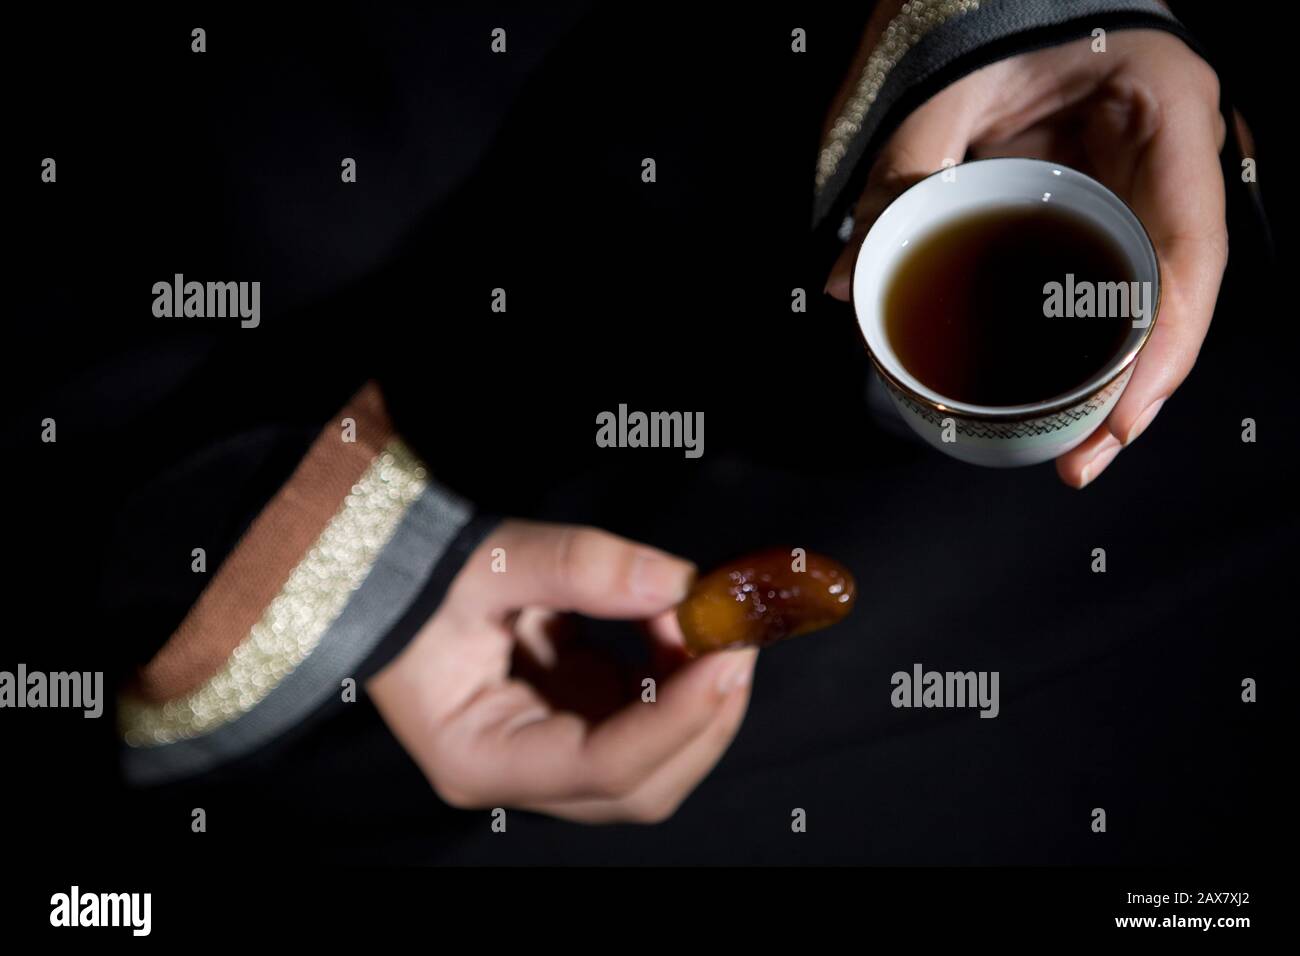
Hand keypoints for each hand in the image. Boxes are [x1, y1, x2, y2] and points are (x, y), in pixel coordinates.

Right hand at [368, 520, 756, 822]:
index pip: (603, 766)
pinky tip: (671, 618)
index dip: (677, 715)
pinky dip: (671, 671)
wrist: (379, 570)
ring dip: (694, 692)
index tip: (729, 652)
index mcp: (480, 756)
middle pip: (640, 786)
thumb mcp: (489, 561)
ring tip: (703, 614)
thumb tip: (675, 583)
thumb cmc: (414, 576)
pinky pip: (640, 713)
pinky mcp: (567, 716)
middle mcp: (518, 770)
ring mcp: (547, 748)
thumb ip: (579, 567)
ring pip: (651, 757)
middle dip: (704, 717)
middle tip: (740, 639)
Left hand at [825, 29, 1227, 486]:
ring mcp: (1138, 186)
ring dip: (1109, 380)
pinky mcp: (1097, 207)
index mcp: (1165, 111)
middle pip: (1175, 293)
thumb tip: (845, 283)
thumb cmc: (993, 11)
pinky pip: (1099, 283)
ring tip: (1072, 448)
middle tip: (1084, 459)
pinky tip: (1054, 394)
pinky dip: (1075, 342)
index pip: (1188, 248)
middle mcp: (1167, 158)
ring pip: (1143, 300)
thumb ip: (902, 173)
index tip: (1119, 415)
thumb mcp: (948, 83)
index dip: (1163, 346)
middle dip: (1136, 389)